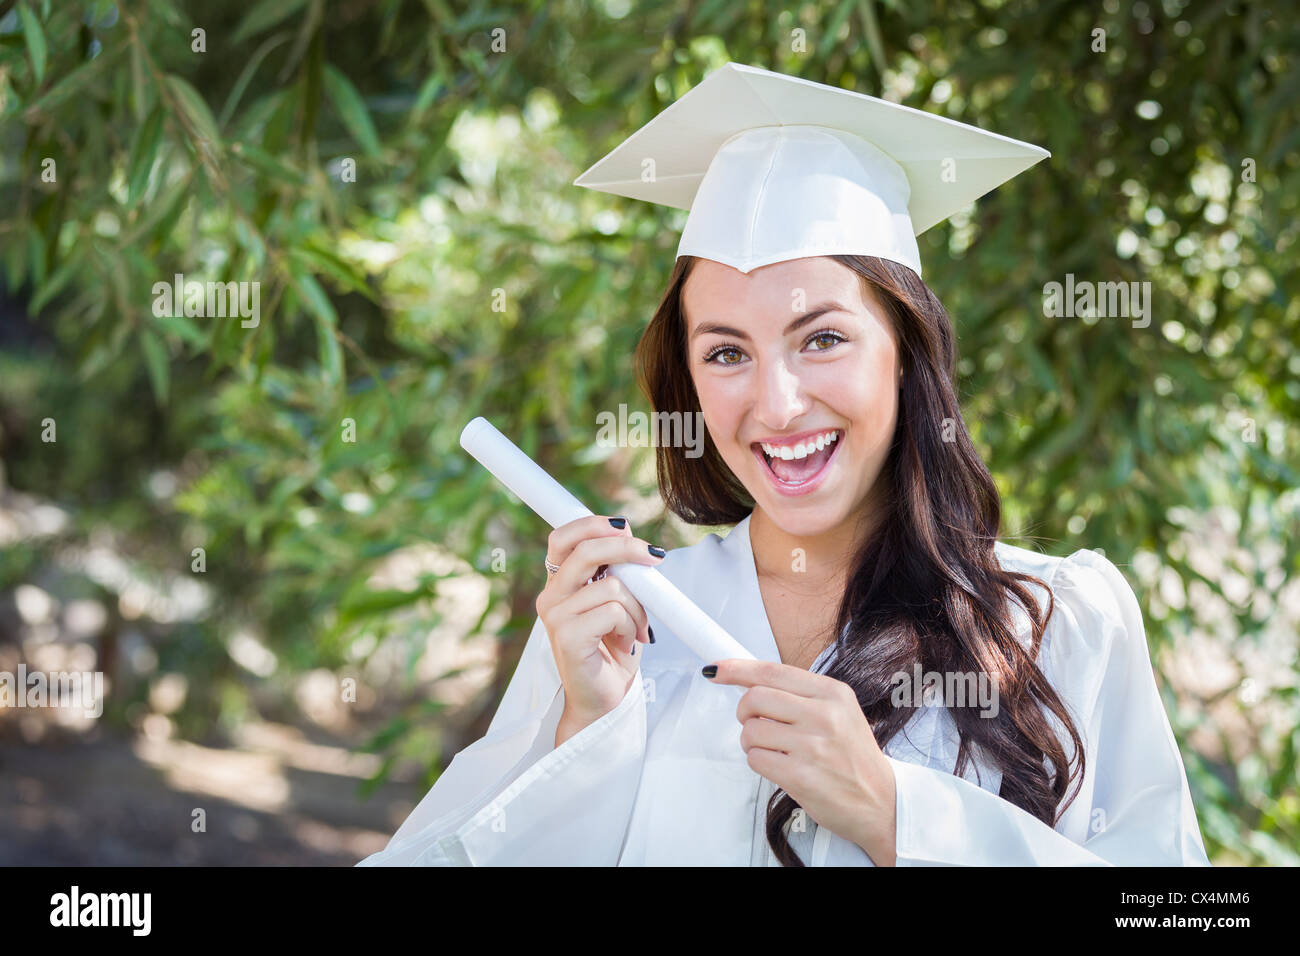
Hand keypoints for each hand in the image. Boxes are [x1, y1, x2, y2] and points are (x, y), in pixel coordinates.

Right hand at [535, 515, 665, 744]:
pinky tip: (626, 644)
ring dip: (637, 609)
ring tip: (635, 631)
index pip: (563, 537)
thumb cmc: (612, 651)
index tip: (625, 527)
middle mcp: (551, 596)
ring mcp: (555, 617)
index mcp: (560, 584)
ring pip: (611, 586)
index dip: (592, 524)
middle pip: (586, 550)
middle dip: (626, 548)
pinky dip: (630, 627)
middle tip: (654, 558)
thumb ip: (617, 574)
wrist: (604, 701)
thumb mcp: (617, 603)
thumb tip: (635, 545)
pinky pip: (612, 612)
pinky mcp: (567, 637)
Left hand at [705, 658, 896, 865]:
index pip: (772, 672)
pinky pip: (755, 759)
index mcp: (832, 693)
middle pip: (755, 698)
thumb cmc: (853, 758)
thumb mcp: (838, 712)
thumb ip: (799, 695)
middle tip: (756, 725)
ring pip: (751, 730)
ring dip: (752, 742)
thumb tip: (750, 682)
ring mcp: (812, 746)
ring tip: (774, 751)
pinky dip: (759, 762)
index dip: (737, 669)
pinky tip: (780, 767)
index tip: (716, 669)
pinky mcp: (801, 776)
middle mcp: (824, 715)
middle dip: (745, 713)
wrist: (882, 803)